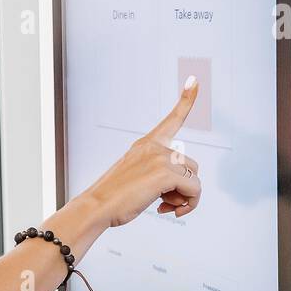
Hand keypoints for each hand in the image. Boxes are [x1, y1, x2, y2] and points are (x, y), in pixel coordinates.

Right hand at [84, 78, 202, 228]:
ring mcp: (160, 157)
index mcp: (146, 144)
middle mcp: (154, 146)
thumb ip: (159, 174)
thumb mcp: (136, 178)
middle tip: (166, 203)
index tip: (194, 80)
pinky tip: (168, 210)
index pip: (172, 119)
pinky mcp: (165, 172)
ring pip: (195, 179)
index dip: (186, 99)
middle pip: (191, 166)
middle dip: (184, 188)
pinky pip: (194, 190)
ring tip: (165, 206)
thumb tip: (187, 188)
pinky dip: (189, 204)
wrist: (95, 207)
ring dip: (186, 198)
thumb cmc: (113, 198)